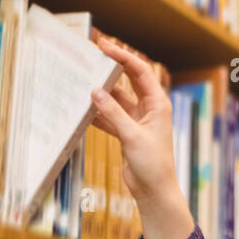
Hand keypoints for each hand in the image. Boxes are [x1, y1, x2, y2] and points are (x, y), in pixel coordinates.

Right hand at [93, 37, 176, 205]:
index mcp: (158, 104)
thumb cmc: (153, 163)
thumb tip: (95, 91)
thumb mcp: (132, 136)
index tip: (105, 47)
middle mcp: (148, 108)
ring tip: (81, 81)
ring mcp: (137, 120)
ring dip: (101, 93)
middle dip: (112, 68)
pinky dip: (98, 113)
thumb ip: (113, 113)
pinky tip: (83, 109)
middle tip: (92, 56)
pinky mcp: (127, 132)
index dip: (123, 57)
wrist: (154, 190)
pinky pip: (110, 116)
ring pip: (116, 99)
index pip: (140, 72)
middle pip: (128, 81)